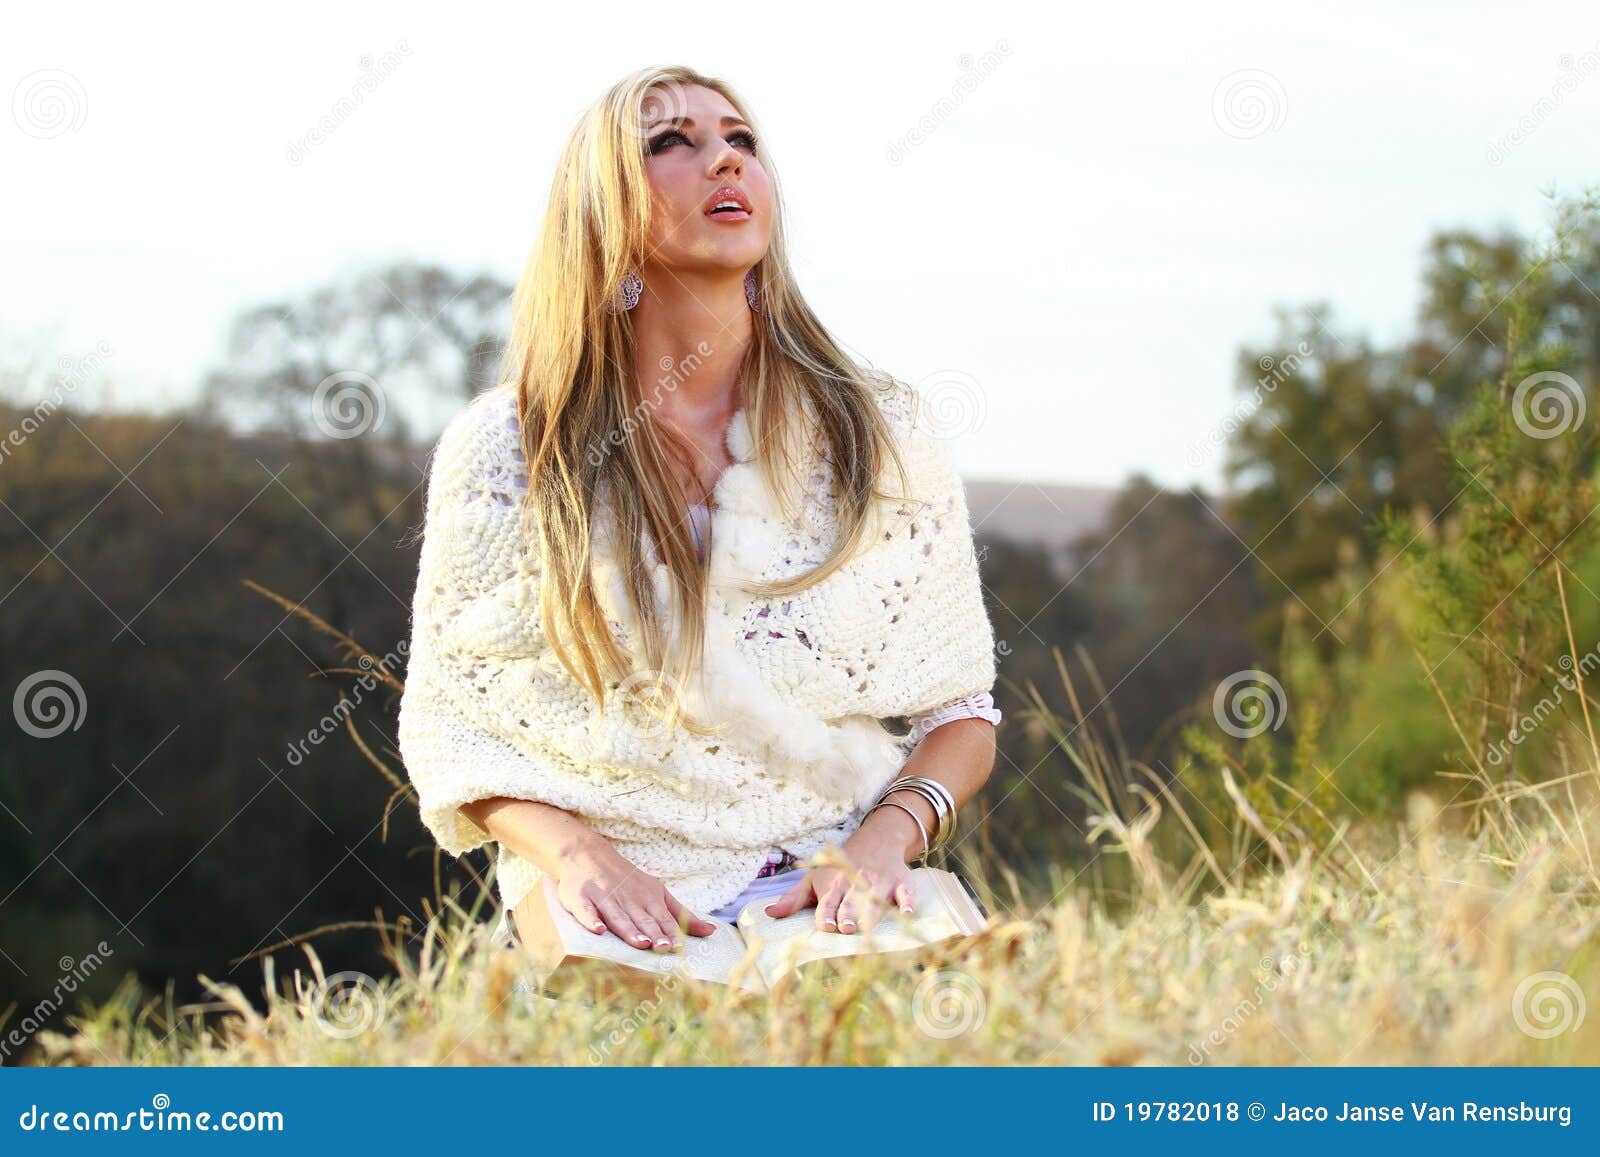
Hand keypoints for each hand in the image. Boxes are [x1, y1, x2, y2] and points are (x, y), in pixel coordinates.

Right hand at [554, 844, 716, 951]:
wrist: (588, 855)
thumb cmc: (628, 882)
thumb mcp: (658, 893)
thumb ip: (682, 915)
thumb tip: (711, 932)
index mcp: (648, 898)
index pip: (661, 918)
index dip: (669, 932)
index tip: (678, 947)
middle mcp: (628, 898)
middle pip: (642, 919)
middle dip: (653, 933)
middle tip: (663, 948)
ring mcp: (604, 897)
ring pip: (618, 916)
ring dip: (629, 929)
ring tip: (640, 942)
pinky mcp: (581, 898)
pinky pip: (585, 910)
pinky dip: (591, 919)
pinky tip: (598, 929)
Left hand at [761, 830, 915, 933]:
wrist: (875, 840)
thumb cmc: (839, 868)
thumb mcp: (814, 879)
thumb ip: (794, 899)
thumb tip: (769, 913)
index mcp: (833, 886)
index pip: (828, 902)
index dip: (827, 914)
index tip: (827, 926)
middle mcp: (855, 884)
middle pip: (851, 901)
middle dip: (848, 913)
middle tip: (846, 928)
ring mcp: (879, 882)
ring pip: (875, 899)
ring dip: (871, 911)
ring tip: (868, 925)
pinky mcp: (900, 881)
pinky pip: (905, 892)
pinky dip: (907, 901)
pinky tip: (907, 912)